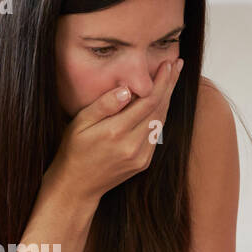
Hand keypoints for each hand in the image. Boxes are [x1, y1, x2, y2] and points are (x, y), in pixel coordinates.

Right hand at [46, 56, 183, 203]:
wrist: (76, 186)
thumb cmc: (74, 150)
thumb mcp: (79, 123)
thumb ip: (103, 105)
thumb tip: (126, 90)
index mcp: (115, 132)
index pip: (147, 101)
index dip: (160, 81)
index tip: (167, 64)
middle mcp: (132, 146)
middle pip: (159, 109)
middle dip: (170, 85)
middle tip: (177, 64)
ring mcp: (140, 157)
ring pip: (161, 121)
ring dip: (168, 99)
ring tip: (172, 79)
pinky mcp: (143, 163)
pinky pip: (156, 134)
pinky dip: (160, 116)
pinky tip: (161, 103)